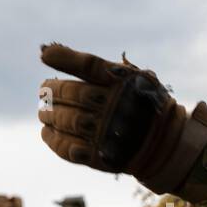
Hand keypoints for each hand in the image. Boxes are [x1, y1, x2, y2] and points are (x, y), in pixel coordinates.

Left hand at [38, 43, 206, 193]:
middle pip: (70, 93)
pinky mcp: (99, 156)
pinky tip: (48, 132)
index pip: (89, 65)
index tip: (45, 56)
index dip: (64, 58)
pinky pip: (67, 147)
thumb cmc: (140, 102)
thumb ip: (91, 65)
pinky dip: (52, 139)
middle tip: (43, 91)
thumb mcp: (128, 76)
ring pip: (65, 120)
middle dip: (51, 91)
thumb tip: (44, 51)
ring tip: (44, 112)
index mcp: (122, 83)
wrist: (163, 143)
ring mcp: (106, 132)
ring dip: (48, 115)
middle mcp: (114, 106)